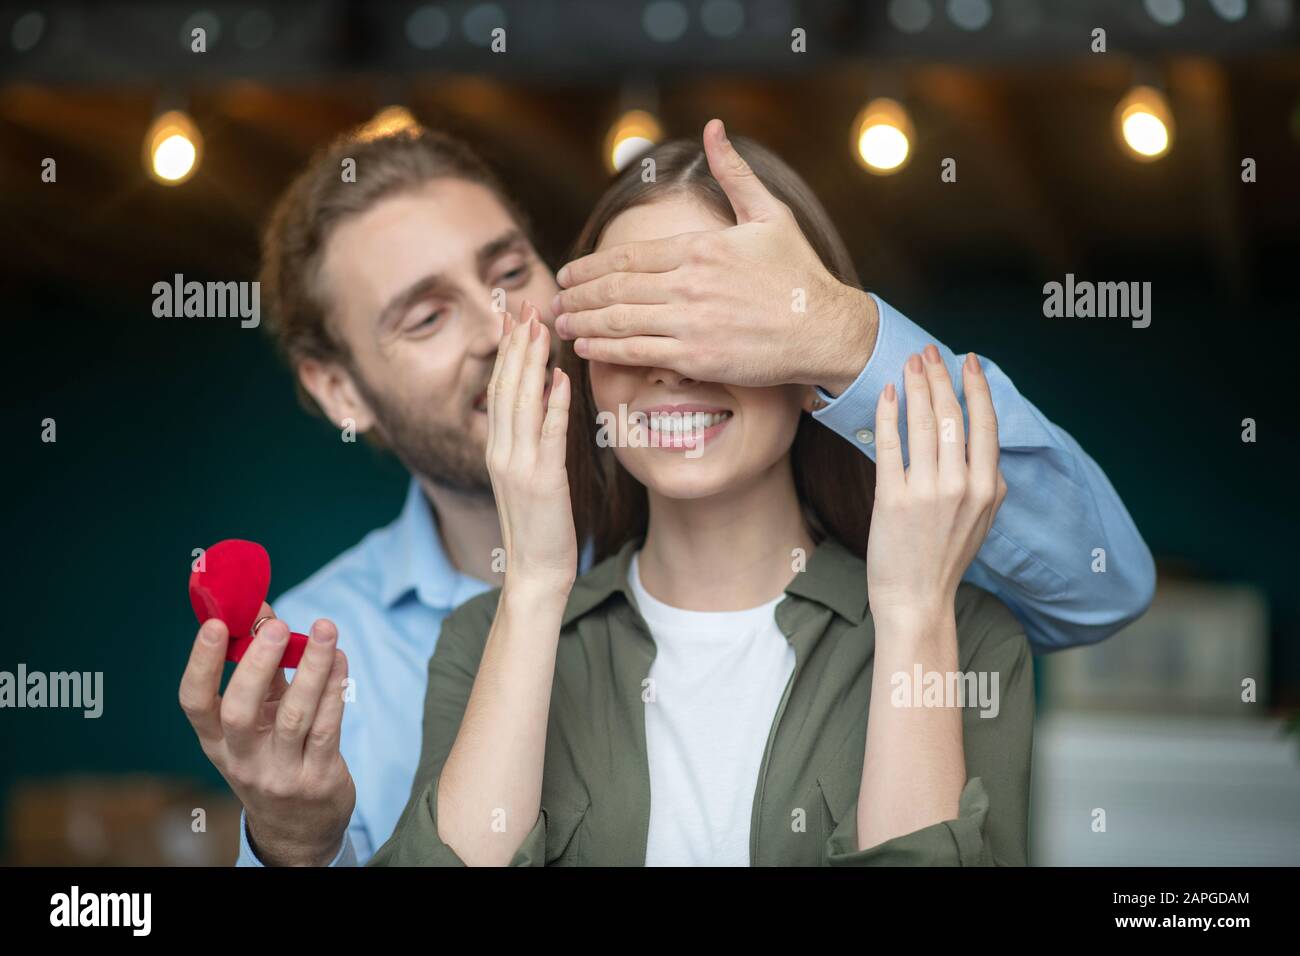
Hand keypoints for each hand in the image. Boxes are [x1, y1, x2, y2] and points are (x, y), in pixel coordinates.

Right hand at [178, 603, 354, 865]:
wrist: (299, 829)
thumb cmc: (274, 755)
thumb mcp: (257, 720)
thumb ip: (262, 669)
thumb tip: (262, 611)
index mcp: (216, 741)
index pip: (194, 702)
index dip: (201, 662)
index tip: (217, 623)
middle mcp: (242, 759)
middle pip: (240, 711)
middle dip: (257, 664)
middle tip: (275, 624)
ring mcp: (281, 772)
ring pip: (295, 716)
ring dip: (311, 668)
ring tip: (324, 629)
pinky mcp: (318, 778)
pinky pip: (327, 728)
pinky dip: (335, 689)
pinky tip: (341, 659)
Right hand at [486, 302, 576, 591]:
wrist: (535, 574)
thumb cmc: (540, 527)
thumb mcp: (531, 475)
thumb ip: (535, 435)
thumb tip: (547, 391)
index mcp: (497, 449)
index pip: (498, 389)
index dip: (507, 351)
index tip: (516, 317)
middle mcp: (501, 452)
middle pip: (505, 387)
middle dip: (516, 344)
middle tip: (527, 306)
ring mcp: (519, 467)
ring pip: (521, 404)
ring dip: (531, 363)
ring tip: (542, 329)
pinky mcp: (542, 482)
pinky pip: (548, 435)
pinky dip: (554, 404)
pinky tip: (562, 378)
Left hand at [553, 118, 876, 394]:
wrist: (825, 328)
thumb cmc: (799, 273)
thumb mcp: (769, 214)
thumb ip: (734, 174)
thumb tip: (713, 129)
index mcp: (700, 247)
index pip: (630, 257)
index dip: (591, 266)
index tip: (569, 272)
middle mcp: (690, 284)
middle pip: (616, 288)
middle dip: (579, 294)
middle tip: (554, 299)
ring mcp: (692, 322)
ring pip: (621, 320)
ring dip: (584, 322)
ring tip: (561, 323)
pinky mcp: (698, 356)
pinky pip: (639, 352)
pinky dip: (606, 349)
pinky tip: (586, 347)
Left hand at [866, 349, 1007, 628]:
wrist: (917, 599)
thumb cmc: (946, 558)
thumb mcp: (981, 520)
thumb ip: (986, 483)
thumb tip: (985, 449)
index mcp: (988, 488)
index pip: (985, 424)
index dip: (977, 387)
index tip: (969, 361)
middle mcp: (962, 486)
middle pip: (952, 415)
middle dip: (940, 376)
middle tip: (928, 352)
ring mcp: (927, 492)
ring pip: (924, 423)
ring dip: (916, 386)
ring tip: (909, 363)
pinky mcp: (893, 499)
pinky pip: (890, 444)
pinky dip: (887, 413)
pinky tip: (886, 393)